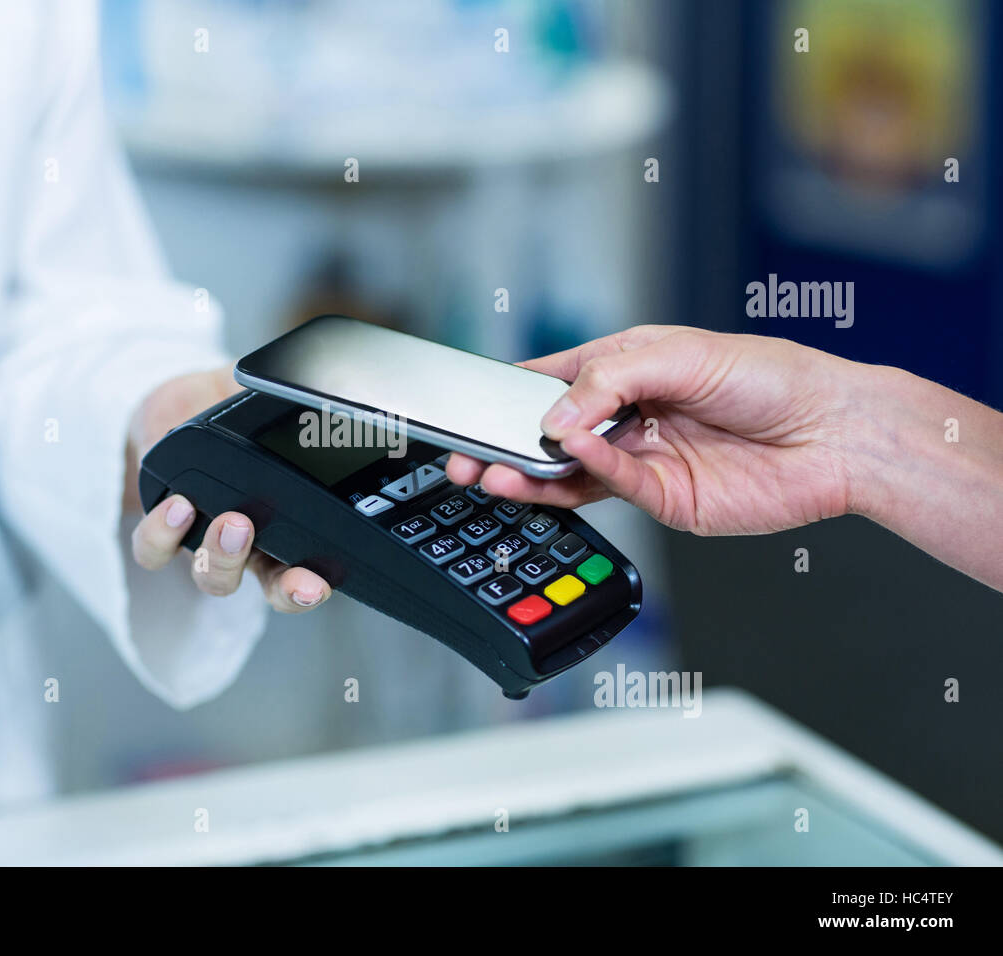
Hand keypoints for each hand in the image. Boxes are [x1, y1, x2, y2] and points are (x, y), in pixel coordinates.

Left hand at [127, 366, 331, 611]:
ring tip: (233, 522)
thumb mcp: (269, 398)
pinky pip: (155, 552)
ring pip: (215, 579)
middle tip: (295, 576)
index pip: (310, 569)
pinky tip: (177, 507)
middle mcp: (252, 543)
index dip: (316, 586)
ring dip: (225, 559)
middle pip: (273, 588)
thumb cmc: (232, 407)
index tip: (322, 582)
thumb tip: (322, 380)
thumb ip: (294, 396)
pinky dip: (164, 537)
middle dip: (287, 590)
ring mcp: (206, 539)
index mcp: (288, 521)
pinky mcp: (159, 527)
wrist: (177, 404)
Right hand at [446, 325, 864, 534]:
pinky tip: (572, 455)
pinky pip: (613, 487)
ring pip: (571, 471)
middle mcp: (629, 417)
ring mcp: (643, 460)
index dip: (511, 393)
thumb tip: (556, 417)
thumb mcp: (682, 353)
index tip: (473, 406)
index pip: (554, 381)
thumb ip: (609, 381)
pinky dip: (588, 472)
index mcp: (627, 370)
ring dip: (531, 473)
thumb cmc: (774, 376)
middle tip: (468, 456)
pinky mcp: (663, 499)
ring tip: (495, 470)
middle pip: (551, 434)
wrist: (837, 434)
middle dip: (506, 445)